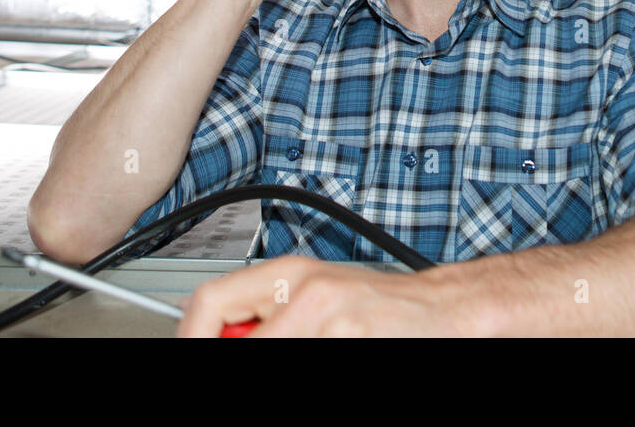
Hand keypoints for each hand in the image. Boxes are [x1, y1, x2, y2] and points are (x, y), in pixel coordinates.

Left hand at [175, 255, 469, 336]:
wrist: (447, 308)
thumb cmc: (384, 307)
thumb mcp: (316, 298)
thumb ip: (267, 311)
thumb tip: (211, 330)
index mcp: (289, 273)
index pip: (209, 302)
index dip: (191, 335)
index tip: (187, 348)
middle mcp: (305, 290)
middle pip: (235, 335)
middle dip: (224, 352)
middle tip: (225, 360)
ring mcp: (329, 319)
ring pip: (267, 349)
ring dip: (274, 356)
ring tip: (306, 346)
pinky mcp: (353, 337)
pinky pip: (309, 358)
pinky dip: (313, 359)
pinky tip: (328, 353)